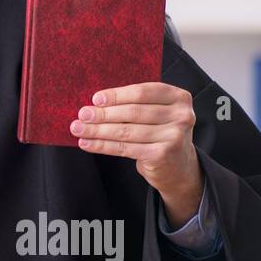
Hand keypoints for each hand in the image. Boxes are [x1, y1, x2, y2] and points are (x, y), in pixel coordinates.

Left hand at [70, 82, 202, 226]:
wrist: (178, 167)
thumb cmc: (160, 133)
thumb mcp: (155, 113)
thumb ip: (135, 104)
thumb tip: (95, 103)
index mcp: (179, 98)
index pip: (143, 92)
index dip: (117, 95)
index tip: (96, 99)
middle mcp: (181, 116)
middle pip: (133, 112)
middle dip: (103, 113)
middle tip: (82, 114)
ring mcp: (174, 137)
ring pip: (126, 131)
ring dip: (98, 130)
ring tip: (78, 128)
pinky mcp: (162, 155)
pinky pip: (125, 148)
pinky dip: (102, 145)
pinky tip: (87, 142)